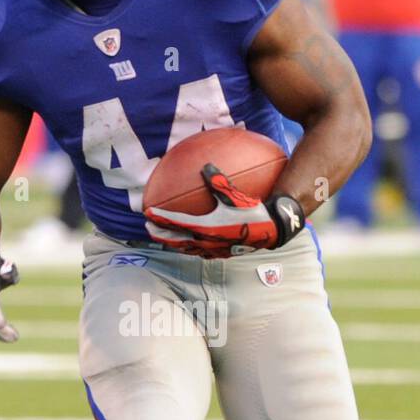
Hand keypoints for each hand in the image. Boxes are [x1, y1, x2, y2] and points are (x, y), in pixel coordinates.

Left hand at [146, 165, 304, 257]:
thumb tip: (205, 167)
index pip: (175, 223)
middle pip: (176, 239)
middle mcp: (206, 241)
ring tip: (165, 238)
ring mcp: (214, 249)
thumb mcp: (236, 196)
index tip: (147, 213)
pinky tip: (193, 242)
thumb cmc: (255, 211)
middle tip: (148, 227)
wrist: (272, 231)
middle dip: (160, 234)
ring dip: (174, 243)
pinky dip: (191, 247)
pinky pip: (201, 252)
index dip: (160, 218)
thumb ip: (219, 182)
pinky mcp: (224, 253)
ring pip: (187, 248)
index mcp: (205, 227)